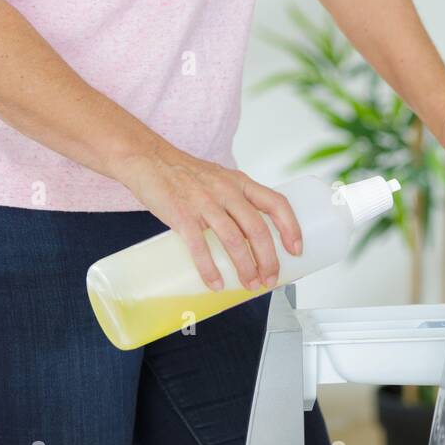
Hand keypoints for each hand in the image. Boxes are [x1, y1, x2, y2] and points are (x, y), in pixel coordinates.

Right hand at [115, 141, 301, 291]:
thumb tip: (251, 235)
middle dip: (268, 259)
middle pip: (257, 229)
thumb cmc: (184, 173)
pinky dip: (209, 269)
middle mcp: (226, 191)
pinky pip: (199, 247)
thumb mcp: (219, 178)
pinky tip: (216, 284)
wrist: (147, 159)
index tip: (296, 249)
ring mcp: (204, 203)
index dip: (291, 228)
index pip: (276, 203)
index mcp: (239, 183)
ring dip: (245, 268)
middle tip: (269, 279)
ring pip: (233, 240)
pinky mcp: (181, 215)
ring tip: (249, 285)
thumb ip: (235, 200)